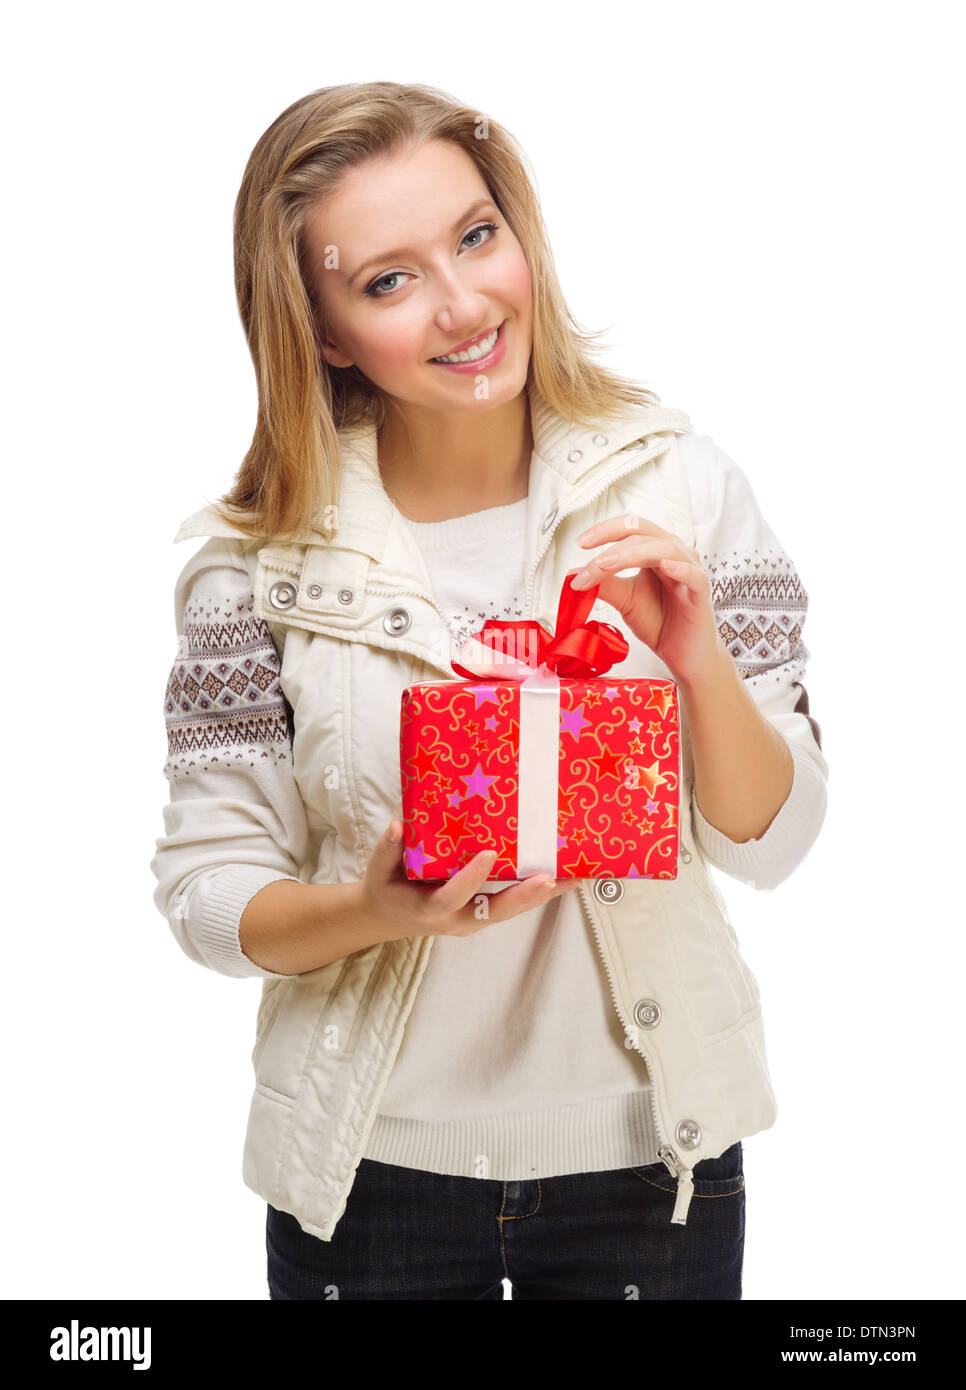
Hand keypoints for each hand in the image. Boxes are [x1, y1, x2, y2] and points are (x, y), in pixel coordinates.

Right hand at [363, 821, 578, 938]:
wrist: (390, 917)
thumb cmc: (387, 889)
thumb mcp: (378, 872)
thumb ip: (387, 850)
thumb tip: (398, 825)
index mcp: (430, 908)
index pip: (453, 895)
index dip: (471, 877)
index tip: (489, 853)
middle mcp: (458, 919)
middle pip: (496, 912)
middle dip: (524, 897)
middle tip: (552, 879)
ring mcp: (475, 919)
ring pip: (512, 910)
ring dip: (544, 895)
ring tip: (575, 876)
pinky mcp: (486, 913)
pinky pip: (514, 904)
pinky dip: (539, 892)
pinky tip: (565, 877)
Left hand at [571, 514, 724, 685]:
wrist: (683, 654)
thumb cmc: (659, 622)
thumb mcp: (624, 600)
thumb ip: (604, 585)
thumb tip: (573, 573)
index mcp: (654, 550)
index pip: (630, 528)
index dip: (605, 530)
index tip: (580, 543)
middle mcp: (673, 552)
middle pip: (643, 533)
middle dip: (612, 545)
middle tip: (589, 563)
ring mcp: (690, 569)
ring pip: (664, 549)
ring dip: (632, 554)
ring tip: (607, 564)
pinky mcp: (702, 591)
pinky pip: (693, 575)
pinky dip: (680, 568)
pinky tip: (664, 566)